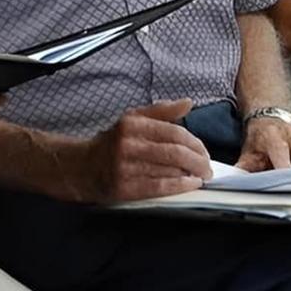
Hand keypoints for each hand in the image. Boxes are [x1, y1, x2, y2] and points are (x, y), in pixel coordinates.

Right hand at [79, 99, 210, 202]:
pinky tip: (190, 184)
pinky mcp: (125, 188)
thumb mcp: (132, 119)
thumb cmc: (111, 143)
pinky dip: (180, 186)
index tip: (204, 152)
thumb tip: (188, 102)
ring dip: (191, 174)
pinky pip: (160, 187)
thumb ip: (161, 111)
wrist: (82, 167)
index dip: (195, 143)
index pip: (173, 131)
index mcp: (132, 124)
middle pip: (175, 152)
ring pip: (169, 169)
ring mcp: (126, 167)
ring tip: (201, 176)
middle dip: (198, 161)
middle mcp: (128, 144)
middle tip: (208, 168)